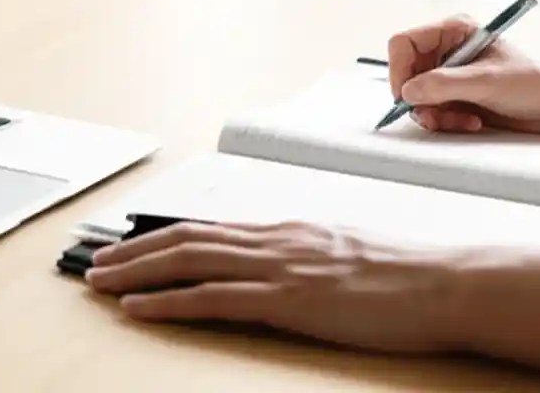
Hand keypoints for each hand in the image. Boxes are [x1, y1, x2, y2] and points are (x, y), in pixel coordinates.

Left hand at [85, 221, 462, 353]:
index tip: (129, 247)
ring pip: (187, 261)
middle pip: (184, 239)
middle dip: (133, 252)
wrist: (444, 283)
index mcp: (286, 230)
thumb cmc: (405, 275)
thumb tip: (278, 265)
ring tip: (100, 283)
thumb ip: (304, 256)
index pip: (208, 230)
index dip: (161, 238)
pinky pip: (211, 298)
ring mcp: (277, 267)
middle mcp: (273, 240)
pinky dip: (168, 302)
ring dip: (136, 273)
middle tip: (96, 264)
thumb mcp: (344, 254)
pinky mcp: (286, 299)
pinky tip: (139, 308)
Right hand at [388, 15, 539, 133]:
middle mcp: (447, 49)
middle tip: (434, 115)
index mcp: (453, 31)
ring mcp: (449, 73)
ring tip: (460, 120)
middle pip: (406, 72)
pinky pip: (429, 109)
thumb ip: (443, 84)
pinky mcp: (453, 94)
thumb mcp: (485, 82)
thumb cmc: (532, 83)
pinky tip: (468, 121)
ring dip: (433, 114)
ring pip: (415, 95)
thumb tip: (407, 91)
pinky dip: (443, 120)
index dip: (399, 69)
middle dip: (418, 98)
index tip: (406, 95)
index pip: (404, 43)